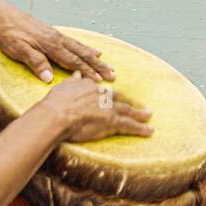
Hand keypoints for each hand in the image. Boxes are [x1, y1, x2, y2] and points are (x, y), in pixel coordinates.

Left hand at [0, 1, 114, 81]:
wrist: (3, 15)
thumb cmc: (8, 34)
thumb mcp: (18, 50)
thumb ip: (35, 62)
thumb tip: (49, 77)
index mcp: (50, 45)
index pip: (72, 61)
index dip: (86, 71)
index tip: (99, 81)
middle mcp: (57, 40)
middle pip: (81, 55)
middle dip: (97, 66)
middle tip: (113, 74)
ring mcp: (57, 36)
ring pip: (80, 48)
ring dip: (95, 58)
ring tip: (108, 65)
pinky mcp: (54, 34)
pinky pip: (75, 42)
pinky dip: (86, 48)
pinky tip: (93, 51)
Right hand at [36, 74, 152, 141]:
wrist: (58, 113)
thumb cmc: (56, 102)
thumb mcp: (63, 86)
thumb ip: (72, 81)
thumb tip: (77, 74)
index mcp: (92, 87)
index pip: (104, 91)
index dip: (111, 95)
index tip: (115, 97)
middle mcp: (103, 96)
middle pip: (120, 99)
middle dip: (130, 102)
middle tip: (138, 104)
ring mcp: (110, 108)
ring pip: (128, 111)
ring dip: (139, 114)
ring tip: (148, 115)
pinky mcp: (113, 121)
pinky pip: (130, 126)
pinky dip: (141, 128)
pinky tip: (149, 131)